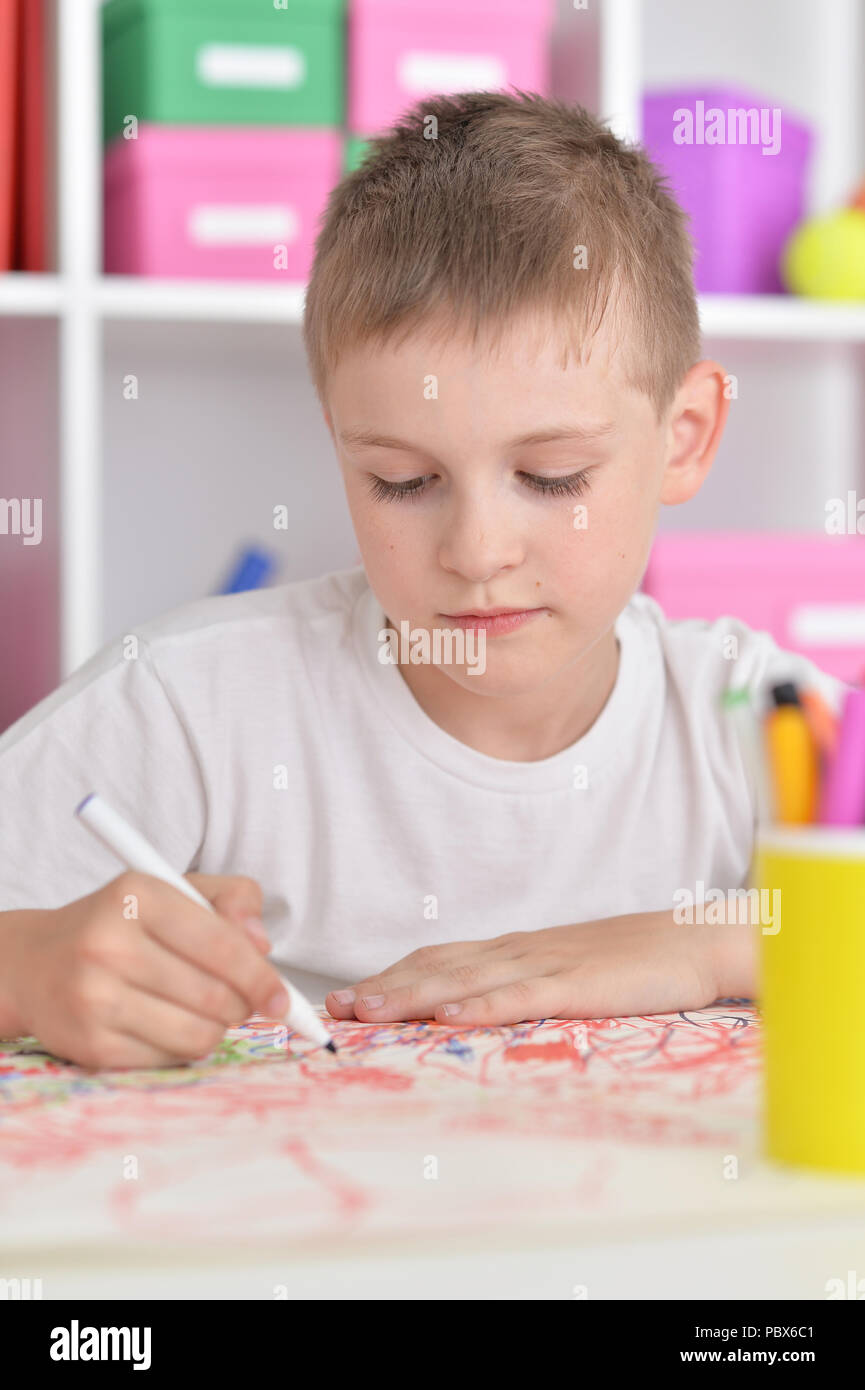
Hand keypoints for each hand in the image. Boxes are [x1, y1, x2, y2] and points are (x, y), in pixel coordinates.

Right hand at [0, 872, 290, 1068]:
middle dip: (242, 1005)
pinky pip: (169, 1058)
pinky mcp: (89, 1044)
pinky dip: (182, 1046)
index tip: (281, 998)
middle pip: (216, 996)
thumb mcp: (174, 889)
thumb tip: (263, 945)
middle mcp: (109, 944)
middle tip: (240, 1001)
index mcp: (138, 895)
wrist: (34, 964)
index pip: (222, 944)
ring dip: (216, 1029)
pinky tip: (166, 1024)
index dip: (262, 977)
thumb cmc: (121, 923)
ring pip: (198, 1034)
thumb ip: (232, 900)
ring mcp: (95, 997)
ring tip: (203, 1011)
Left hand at [325, 913, 723, 1025]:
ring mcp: (545, 964)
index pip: (438, 959)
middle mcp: (518, 950)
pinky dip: (480, 1005)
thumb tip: (475, 1010)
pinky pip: (519, 995)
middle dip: (383, 987)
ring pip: (466, 979)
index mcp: (514, 949)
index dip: (391, 976)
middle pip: (438, 966)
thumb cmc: (631, 964)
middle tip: (334, 1008)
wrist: (692, 941)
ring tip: (368, 1010)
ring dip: (412, 995)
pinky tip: (448, 1016)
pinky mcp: (576, 983)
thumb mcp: (565, 971)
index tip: (347, 997)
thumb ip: (522, 985)